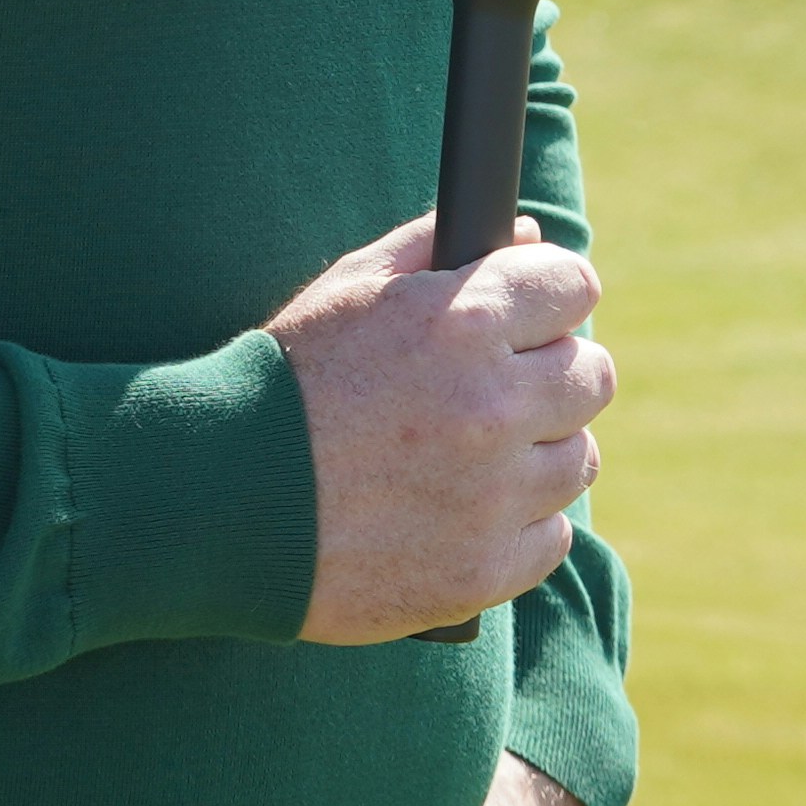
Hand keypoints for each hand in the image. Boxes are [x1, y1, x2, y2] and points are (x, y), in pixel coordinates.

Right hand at [270, 212, 609, 645]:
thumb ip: (437, 248)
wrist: (213, 502)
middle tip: (501, 390)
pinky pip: (550, 538)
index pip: (573, 286)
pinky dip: (518, 527)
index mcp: (463, 321)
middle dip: (552, 373)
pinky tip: (465, 514)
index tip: (533, 317)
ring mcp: (491, 495)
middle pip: (592, 375)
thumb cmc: (283, 386)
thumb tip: (525, 235)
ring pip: (579, 460)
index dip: (550, 298)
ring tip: (476, 458)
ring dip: (540, 453)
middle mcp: (491, 404)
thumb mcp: (348, 291)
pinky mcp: (480, 570)